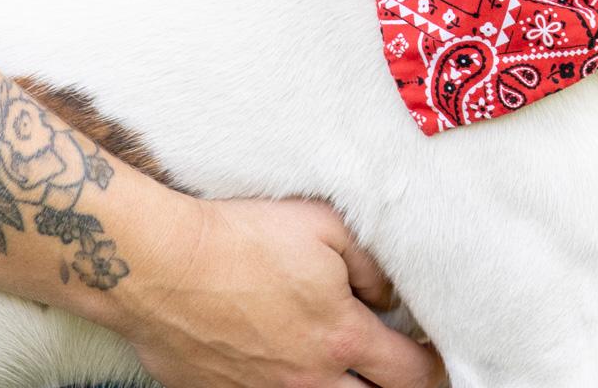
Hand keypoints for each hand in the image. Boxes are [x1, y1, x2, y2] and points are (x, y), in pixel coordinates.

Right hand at [117, 196, 443, 387]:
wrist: (163, 265)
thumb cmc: (245, 237)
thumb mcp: (324, 225)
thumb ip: (371, 263)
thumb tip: (390, 295)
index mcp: (340, 336)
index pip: (410, 372)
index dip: (433, 365)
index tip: (434, 351)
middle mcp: (308, 381)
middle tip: (403, 367)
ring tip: (356, 370)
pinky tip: (299, 369)